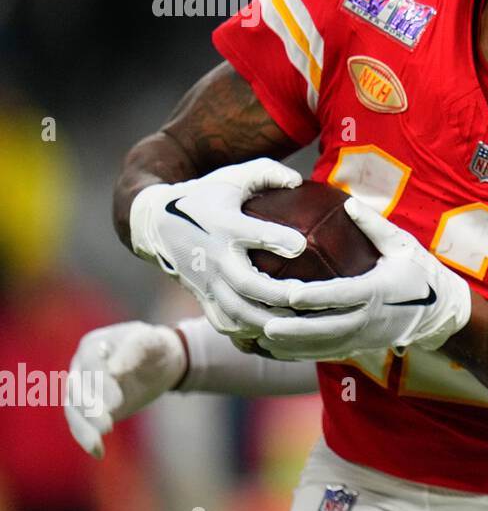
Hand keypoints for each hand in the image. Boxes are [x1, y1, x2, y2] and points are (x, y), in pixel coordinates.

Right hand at [64, 321, 186, 457]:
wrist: (160, 361)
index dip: (101, 383)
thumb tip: (113, 370)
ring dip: (83, 428)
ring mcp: (81, 389)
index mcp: (93, 345)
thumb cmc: (156, 347)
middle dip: (90, 409)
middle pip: (77, 389)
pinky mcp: (88, 409)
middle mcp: (80, 367)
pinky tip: (98, 453)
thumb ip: (135, 350)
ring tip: (97, 445)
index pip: (90, 365)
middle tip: (108, 426)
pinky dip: (85, 438)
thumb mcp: (152, 342)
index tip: (118, 401)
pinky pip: (80, 424)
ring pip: (73, 409)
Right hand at [128, 159, 307, 340]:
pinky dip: (252, 334)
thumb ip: (266, 173)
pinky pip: (227, 324)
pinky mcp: (204, 298)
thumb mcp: (231, 176)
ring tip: (304, 322)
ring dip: (272, 321)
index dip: (276, 240)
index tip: (300, 245)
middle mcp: (216, 257)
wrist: (154, 225)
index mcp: (225, 225)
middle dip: (281, 294)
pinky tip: (280, 337)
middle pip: (249, 284)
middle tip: (310, 297)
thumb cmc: (204, 196)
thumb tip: (298, 181)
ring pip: (240, 313)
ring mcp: (208, 282)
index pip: (252, 233)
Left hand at [257, 198, 471, 360]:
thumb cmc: (419, 272)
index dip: (314, 297)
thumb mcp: (402, 245)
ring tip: (260, 339)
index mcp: (378, 291)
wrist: (439, 311)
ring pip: (322, 346)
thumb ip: (375, 226)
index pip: (341, 296)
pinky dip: (300, 354)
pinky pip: (325, 354)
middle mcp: (369, 318)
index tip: (289, 294)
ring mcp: (363, 337)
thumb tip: (348, 203)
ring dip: (292, 346)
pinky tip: (276, 349)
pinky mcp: (359, 346)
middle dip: (295, 330)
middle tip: (264, 326)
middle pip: (326, 329)